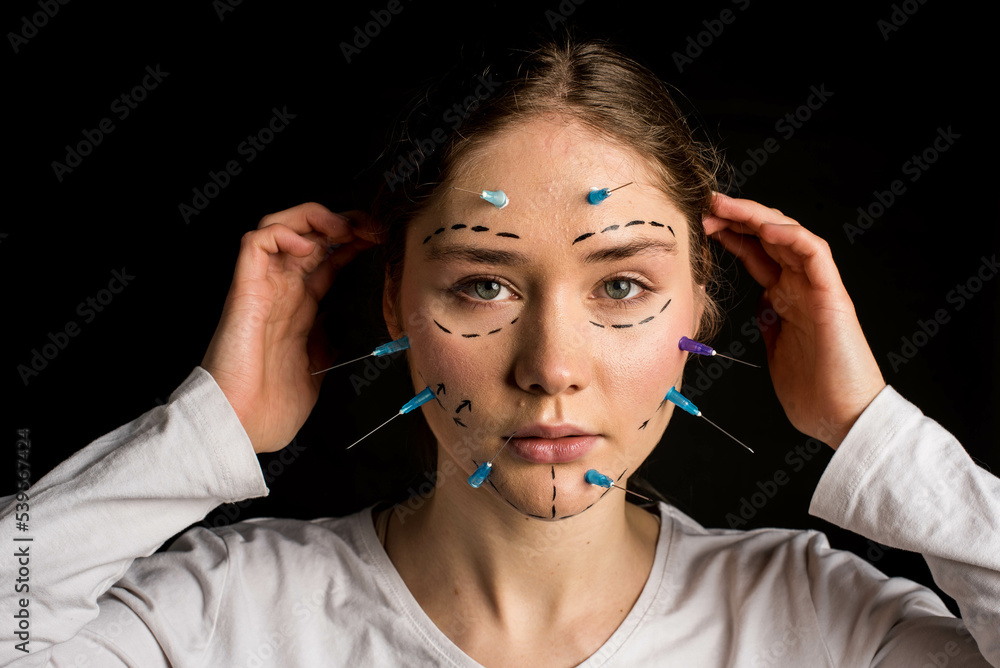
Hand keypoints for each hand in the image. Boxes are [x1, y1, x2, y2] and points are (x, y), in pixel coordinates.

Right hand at [201, 203, 376, 453]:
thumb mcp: (315, 370)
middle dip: (343, 222)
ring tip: (344, 229)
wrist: (242, 427)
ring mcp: (263, 287)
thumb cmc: (270, 408)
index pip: (327, 260)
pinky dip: (284, 232)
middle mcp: (281, 291)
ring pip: (279, 225)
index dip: (352, 243)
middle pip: (309, 236)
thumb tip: (339, 327)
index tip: (380, 239)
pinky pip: (257, 241)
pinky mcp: (245, 289)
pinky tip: (310, 248)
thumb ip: (325, 344)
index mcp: (299, 308)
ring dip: (314, 217)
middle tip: (372, 226)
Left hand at [704, 193, 885, 448]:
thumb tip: (759, 308)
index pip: (756, 254)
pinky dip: (791, 236)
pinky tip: (765, 228)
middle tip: (707, 204)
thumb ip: (769, 325)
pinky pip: (815, 254)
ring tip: (726, 207)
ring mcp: (818, 289)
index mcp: (786, 299)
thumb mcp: (777, 350)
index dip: (730, 235)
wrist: (841, 419)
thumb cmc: (812, 394)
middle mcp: (802, 287)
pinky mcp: (833, 296)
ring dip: (757, 217)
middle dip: (738, 217)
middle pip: (770, 237)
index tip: (702, 223)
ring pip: (790, 235)